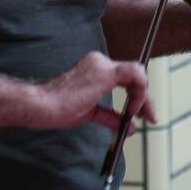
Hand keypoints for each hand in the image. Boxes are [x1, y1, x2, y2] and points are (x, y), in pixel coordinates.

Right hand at [30, 50, 155, 134]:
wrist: (41, 106)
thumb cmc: (57, 108)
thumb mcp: (91, 113)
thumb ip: (111, 117)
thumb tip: (128, 127)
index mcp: (96, 68)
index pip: (127, 78)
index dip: (139, 95)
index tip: (142, 114)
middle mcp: (100, 62)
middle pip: (135, 76)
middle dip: (146, 98)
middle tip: (149, 117)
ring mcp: (102, 65)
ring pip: (137, 73)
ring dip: (144, 96)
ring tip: (141, 114)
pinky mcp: (104, 72)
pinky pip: (135, 74)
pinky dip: (140, 92)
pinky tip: (134, 108)